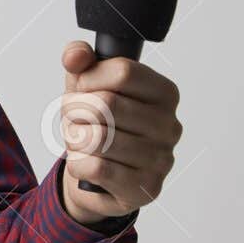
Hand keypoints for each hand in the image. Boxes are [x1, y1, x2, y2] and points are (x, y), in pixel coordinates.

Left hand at [58, 40, 182, 225]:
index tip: (81, 89)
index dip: (89, 79)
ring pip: (98, 138)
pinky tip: (85, 163)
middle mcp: (170, 125)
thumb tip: (75, 55)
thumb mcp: (85, 86)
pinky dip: (78, 164)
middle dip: (74, 111)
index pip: (123, 72)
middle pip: (105, 105)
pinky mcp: (147, 187)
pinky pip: (97, 169)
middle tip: (74, 119)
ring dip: (75, 139)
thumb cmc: (96, 124)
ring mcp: (162, 158)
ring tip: (81, 141)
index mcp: (163, 93)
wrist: (96, 176)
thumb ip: (79, 61)